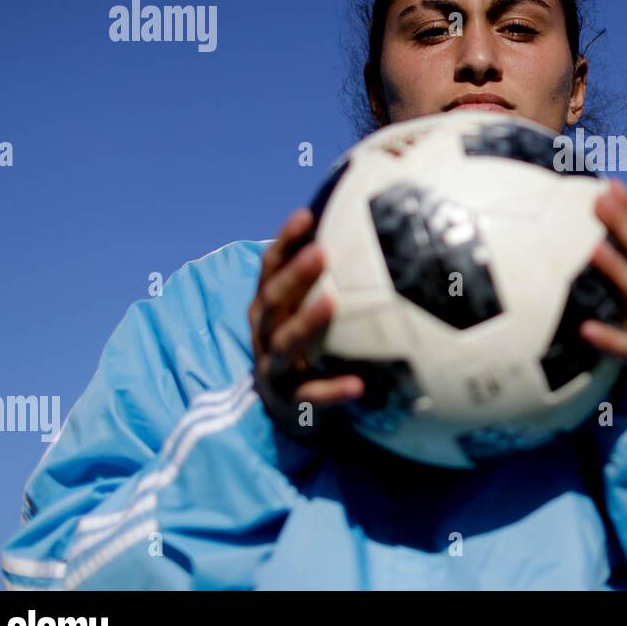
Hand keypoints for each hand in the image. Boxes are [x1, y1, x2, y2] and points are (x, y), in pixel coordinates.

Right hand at [249, 208, 363, 437]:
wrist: (288, 410)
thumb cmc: (304, 347)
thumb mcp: (303, 313)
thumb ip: (321, 281)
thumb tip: (361, 233)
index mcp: (267, 309)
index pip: (269, 269)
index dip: (284, 242)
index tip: (306, 215)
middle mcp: (264, 334)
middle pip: (274, 300)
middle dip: (295, 275)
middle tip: (322, 252)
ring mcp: (275, 368)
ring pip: (285, 343)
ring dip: (307, 321)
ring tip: (333, 302)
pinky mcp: (292, 402)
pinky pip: (313, 395)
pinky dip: (333, 389)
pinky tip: (358, 384)